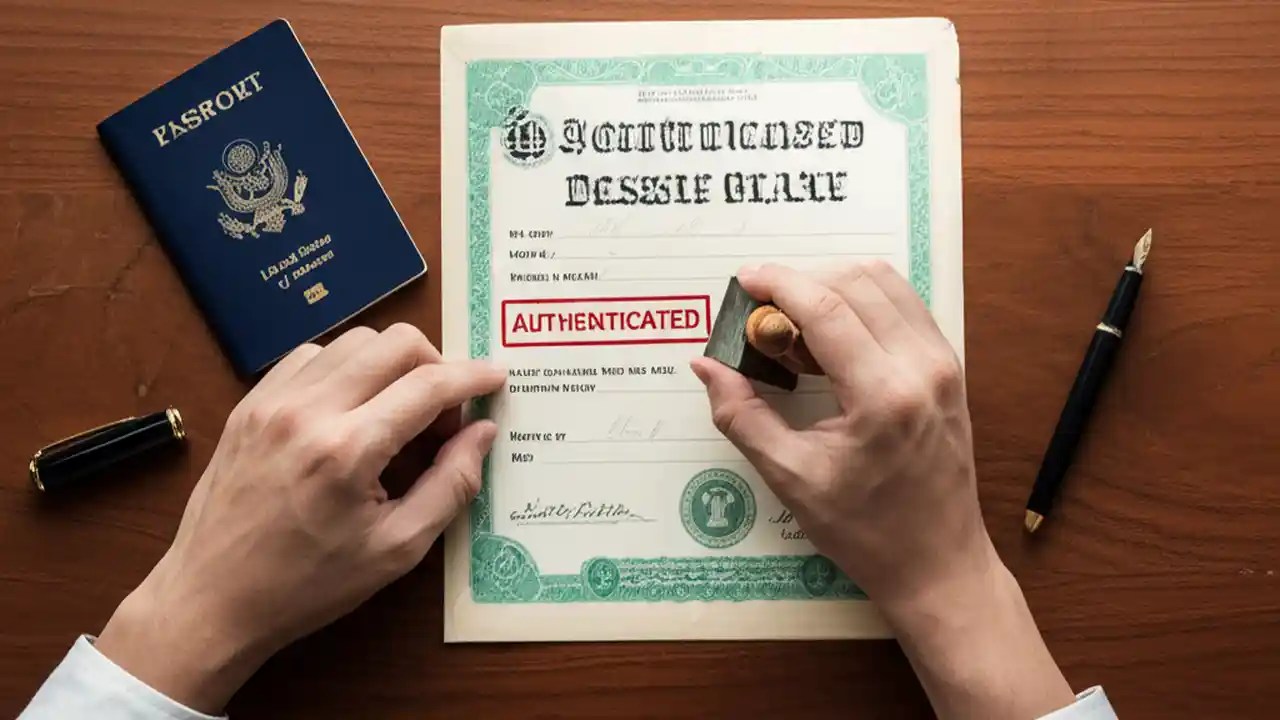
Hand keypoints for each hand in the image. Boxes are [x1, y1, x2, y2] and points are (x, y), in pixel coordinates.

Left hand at [96, 325, 504, 713]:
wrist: (211, 599)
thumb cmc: (307, 585)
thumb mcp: (396, 550)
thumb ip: (450, 486)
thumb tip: (484, 433)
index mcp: (349, 450)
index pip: (429, 385)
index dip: (473, 377)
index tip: (497, 380)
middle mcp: (308, 410)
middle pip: (394, 342)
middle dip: (435, 364)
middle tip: (444, 413)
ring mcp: (272, 401)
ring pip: (353, 341)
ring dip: (390, 364)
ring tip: (399, 412)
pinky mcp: (250, 404)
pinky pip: (311, 356)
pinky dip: (346, 369)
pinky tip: (354, 408)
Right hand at [691, 263, 1074, 719]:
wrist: (939, 565)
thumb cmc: (867, 532)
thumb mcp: (792, 479)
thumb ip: (743, 416)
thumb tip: (706, 367)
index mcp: (883, 396)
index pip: (826, 307)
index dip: (779, 283)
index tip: (744, 280)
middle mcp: (922, 367)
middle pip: (856, 282)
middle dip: (801, 284)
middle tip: (764, 320)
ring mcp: (944, 364)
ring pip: (885, 282)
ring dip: (834, 287)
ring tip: (797, 331)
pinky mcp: (951, 369)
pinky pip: (904, 306)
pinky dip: (864, 303)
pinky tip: (833, 339)